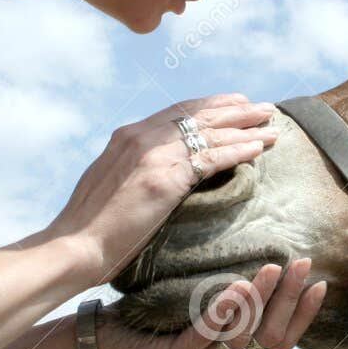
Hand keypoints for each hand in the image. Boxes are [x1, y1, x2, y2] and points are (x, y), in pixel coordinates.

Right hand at [51, 92, 278, 281]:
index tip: (235, 102)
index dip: (211, 105)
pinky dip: (239, 151)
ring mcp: (153, 155)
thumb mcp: (111, 184)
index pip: (178, 111)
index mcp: (127, 135)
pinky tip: (258, 149)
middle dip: (236, 109)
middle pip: (200, 114)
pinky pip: (213, 158)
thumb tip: (154, 171)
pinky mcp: (165, 178)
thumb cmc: (91, 228)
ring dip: (247, 127)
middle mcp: (141, 136)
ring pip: (211, 132)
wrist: (75, 246)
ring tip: (272, 125)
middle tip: (264, 108)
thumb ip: (134, 169)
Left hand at [96, 258, 326, 348]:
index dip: (303, 315)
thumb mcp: (198, 304)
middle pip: (270, 340)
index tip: (318, 283)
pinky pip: (206, 336)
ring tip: (268, 268)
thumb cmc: (151, 315)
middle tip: (299, 264)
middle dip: (289, 300)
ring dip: (261, 300)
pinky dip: (225, 311)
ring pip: (243, 337)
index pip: (281, 342)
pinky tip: (235, 286)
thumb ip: (230, 299)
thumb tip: (263, 259)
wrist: (100, 334)